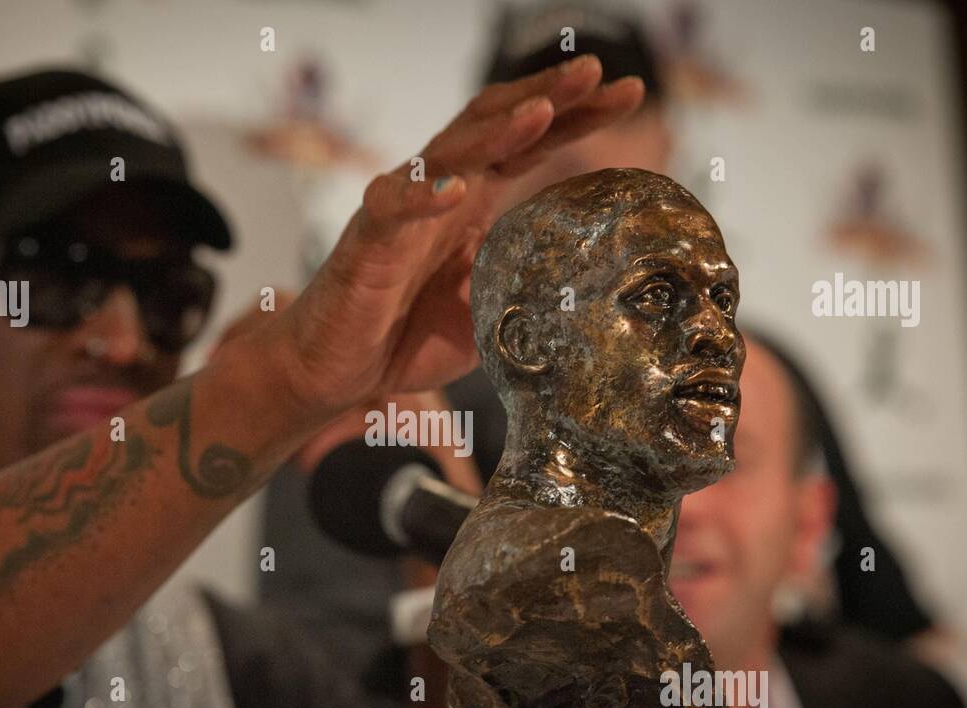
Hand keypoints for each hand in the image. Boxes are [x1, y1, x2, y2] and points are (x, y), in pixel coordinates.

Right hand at [271, 55, 644, 414]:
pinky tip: (457, 190)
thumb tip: (580, 281)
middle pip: (494, 124)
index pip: (528, 144)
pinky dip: (424, 197)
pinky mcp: (367, 241)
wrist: (337, 373)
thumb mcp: (484, 312)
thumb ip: (521, 283)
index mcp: (471, 203)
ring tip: (542, 112)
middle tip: (598, 75)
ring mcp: (401, 211)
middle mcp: (439, 193)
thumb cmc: (403, 338)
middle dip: (547, 97)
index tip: (629, 93)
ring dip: (497, 130)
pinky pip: (393, 208)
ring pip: (449, 153)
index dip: (576, 116)